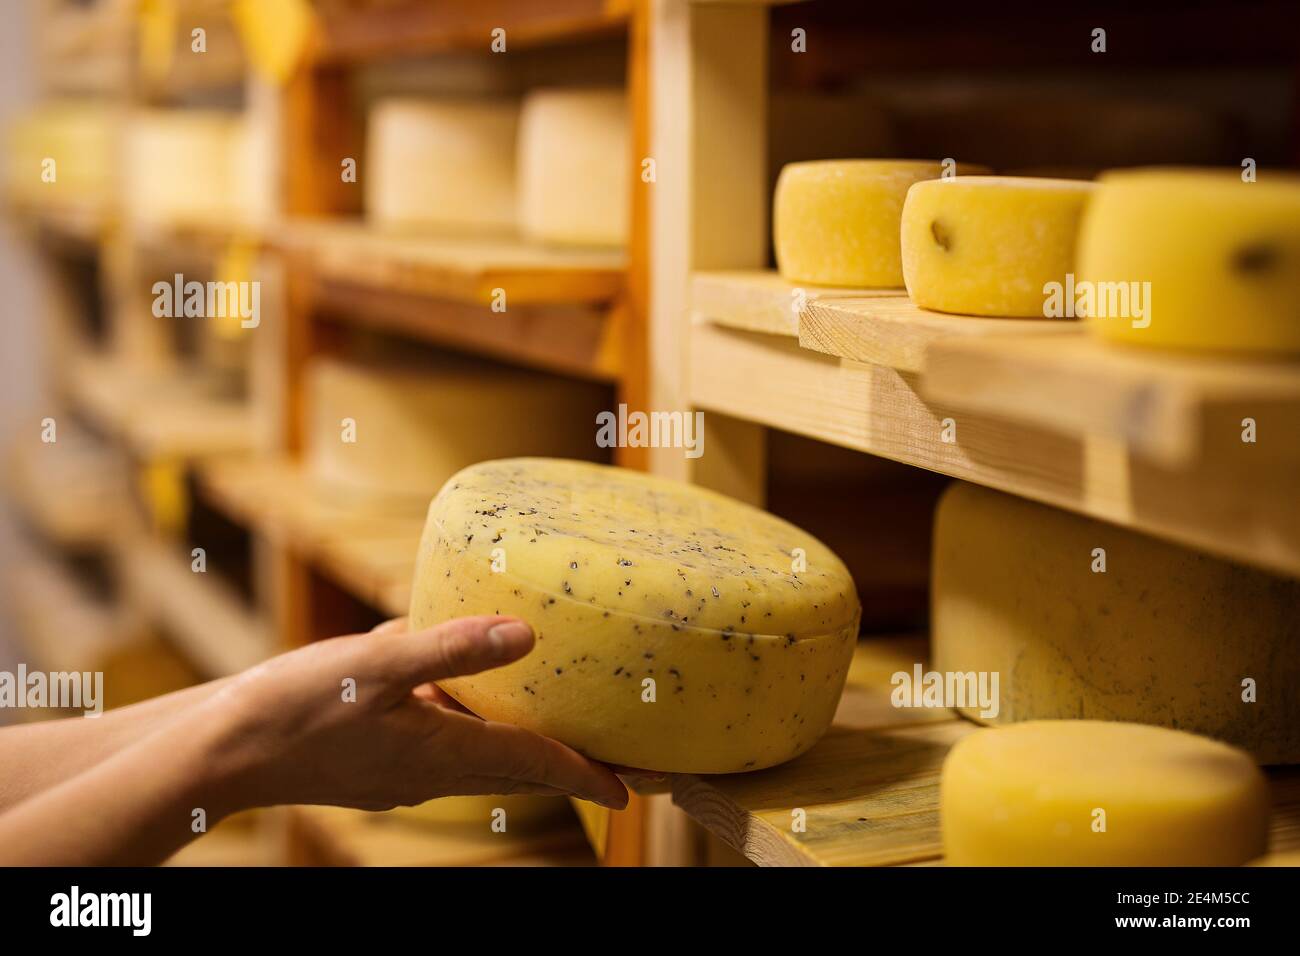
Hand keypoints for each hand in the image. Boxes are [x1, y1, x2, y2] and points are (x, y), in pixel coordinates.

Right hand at [207, 616, 628, 812]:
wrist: (218, 752)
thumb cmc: (293, 709)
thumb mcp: (376, 665)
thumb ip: (450, 648)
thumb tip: (526, 634)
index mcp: (441, 753)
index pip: (534, 764)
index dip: (587, 773)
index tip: (633, 788)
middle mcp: (429, 772)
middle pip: (515, 769)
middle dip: (565, 765)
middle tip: (612, 760)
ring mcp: (400, 771)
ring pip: (476, 757)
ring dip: (515, 744)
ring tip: (547, 719)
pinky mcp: (374, 758)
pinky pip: (435, 740)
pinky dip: (458, 719)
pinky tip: (440, 678)